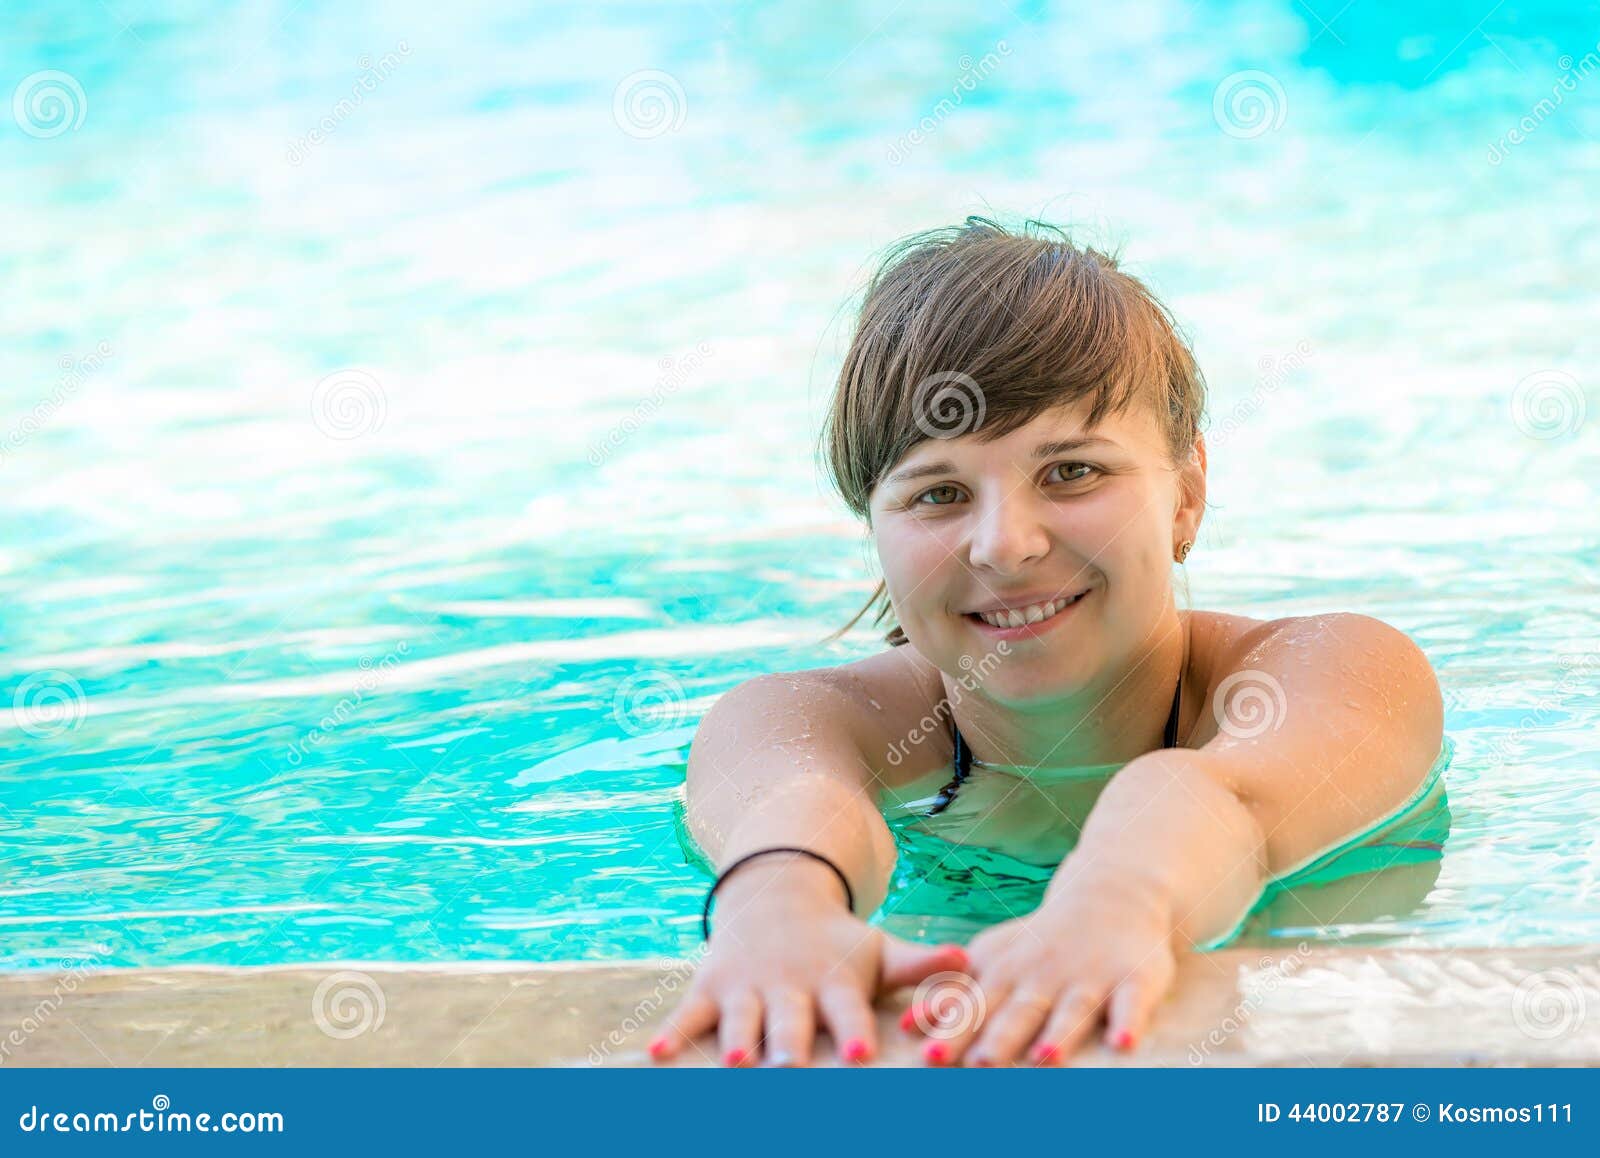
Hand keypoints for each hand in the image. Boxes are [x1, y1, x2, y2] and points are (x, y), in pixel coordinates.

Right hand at [648, 858, 967, 1065]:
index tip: (860, 1052)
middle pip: (789, 1019)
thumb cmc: (837, 943)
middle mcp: (789, 985)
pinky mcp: (712, 988)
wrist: (775, 898)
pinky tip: (658, 1054)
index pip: (847, 1009)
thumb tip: (970, 961)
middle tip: (788, 1067)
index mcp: (833, 982)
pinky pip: (692, 1013)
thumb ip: (921, 964)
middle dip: (789, 1044)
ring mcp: (748, 986)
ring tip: (736, 1063)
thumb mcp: (878, 949)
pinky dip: (674, 1031)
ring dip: (738, 1039)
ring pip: (742, 1016)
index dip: (852, 1029)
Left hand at [905, 874, 1177, 1065]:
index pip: (977, 1005)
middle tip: (979, 1065)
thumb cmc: (1040, 941)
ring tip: (1045, 1057)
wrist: (1110, 895)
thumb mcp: (993, 959)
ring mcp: (1091, 976)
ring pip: (1073, 1008)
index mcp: (1009, 972)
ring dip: (1060, 1033)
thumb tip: (905, 1028)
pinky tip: (1123, 1045)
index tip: (930, 1056)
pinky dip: (1129, 1023)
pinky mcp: (1134, 979)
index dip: (954, 1029)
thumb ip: (954, 994)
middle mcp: (1046, 974)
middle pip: (1021, 1010)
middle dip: (1000, 1037)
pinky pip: (1132, 1004)